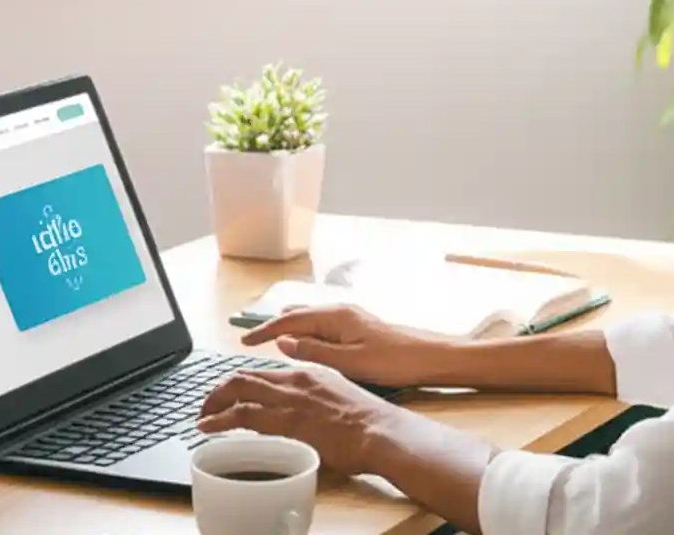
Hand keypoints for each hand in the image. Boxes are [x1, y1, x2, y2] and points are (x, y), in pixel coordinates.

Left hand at [196, 366, 397, 473]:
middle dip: (220, 390)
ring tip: (202, 417)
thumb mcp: (340, 398)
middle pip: (245, 376)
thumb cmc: (368, 423)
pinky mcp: (284, 420)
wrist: (380, 432)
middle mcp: (294, 380)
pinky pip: (241, 415)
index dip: (242, 384)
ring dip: (213, 404)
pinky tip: (207, 428)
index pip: (264, 373)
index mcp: (309, 373)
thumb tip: (308, 412)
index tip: (232, 395)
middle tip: (209, 405)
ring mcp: (288, 398)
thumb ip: (318, 399)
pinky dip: (218, 420)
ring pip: (237, 390)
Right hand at [241, 305, 449, 387]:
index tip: (243, 341)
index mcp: (335, 317)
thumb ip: (314, 351)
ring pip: (309, 319)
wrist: (430, 357)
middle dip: (273, 326)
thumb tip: (283, 342)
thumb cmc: (394, 361)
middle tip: (251, 342)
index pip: (289, 321)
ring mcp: (350, 318)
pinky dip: (305, 333)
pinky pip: (321, 326)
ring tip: (269, 341)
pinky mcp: (357, 327)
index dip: (264, 331)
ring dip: (288, 329)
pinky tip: (304, 343)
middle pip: (297, 315)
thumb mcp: (349, 361)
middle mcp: (340, 311)